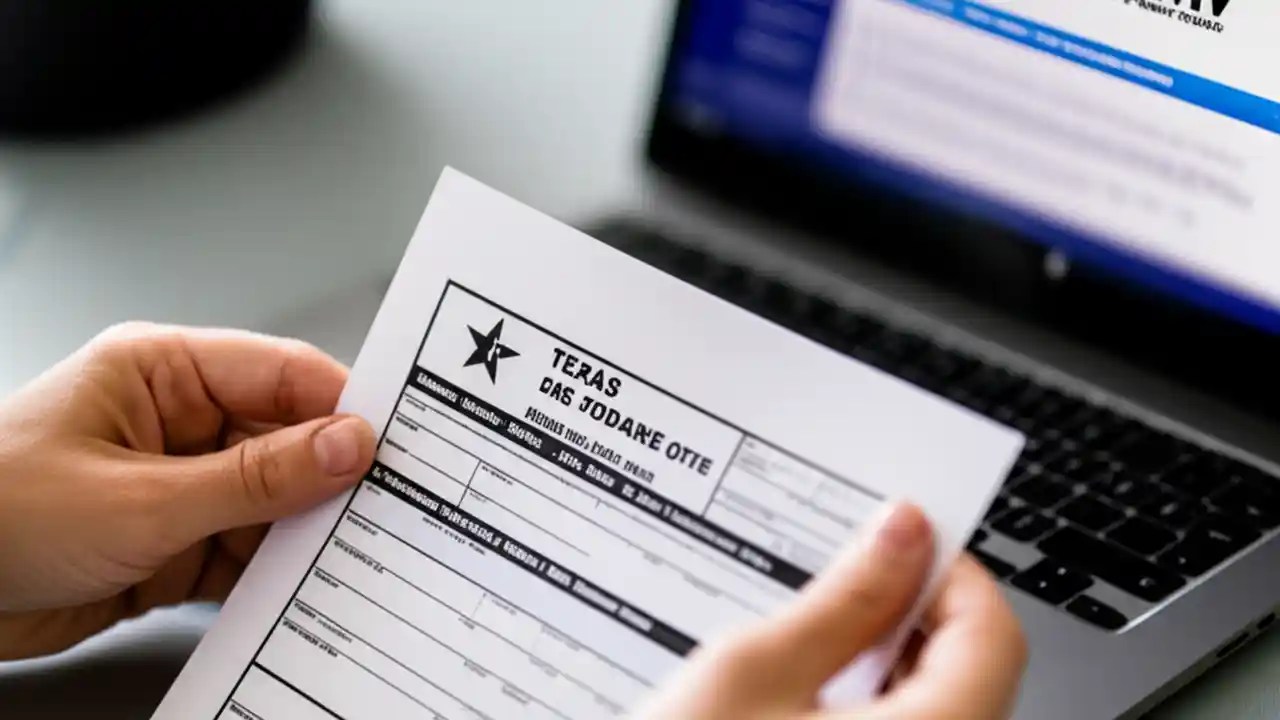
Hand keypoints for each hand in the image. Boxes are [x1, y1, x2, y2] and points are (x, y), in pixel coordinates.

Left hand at [0, 323, 376, 659]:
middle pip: (283, 440)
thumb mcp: (141, 500)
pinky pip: (242, 551)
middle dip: (328, 479)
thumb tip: (345, 446)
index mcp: (163, 373)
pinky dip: (270, 573)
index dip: (343, 406)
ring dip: (301, 533)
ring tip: (347, 557)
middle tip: (383, 510)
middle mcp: (175, 422)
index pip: (280, 373)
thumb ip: (254, 478)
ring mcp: (175, 485)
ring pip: (270, 502)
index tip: (395, 443)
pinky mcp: (170, 543)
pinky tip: (297, 589)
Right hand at [636, 505, 1026, 718]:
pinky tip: (810, 688)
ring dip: (889, 660)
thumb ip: (842, 599)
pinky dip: (875, 707)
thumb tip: (901, 535)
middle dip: (913, 613)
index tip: (899, 537)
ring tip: (815, 628)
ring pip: (938, 709)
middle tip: (845, 570)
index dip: (951, 572)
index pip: (993, 634)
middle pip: (972, 672)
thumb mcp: (754, 673)